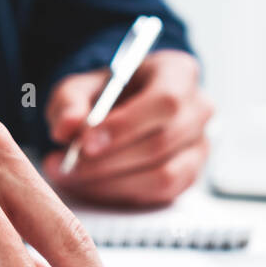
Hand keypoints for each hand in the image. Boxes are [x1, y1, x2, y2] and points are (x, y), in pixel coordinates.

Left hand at [42, 49, 213, 205]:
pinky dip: (119, 193)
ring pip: (162, 174)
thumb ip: (69, 102)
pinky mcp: (189, 175)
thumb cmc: (105, 95)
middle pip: (161, 142)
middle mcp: (198, 108)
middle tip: (66, 166)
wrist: (120, 111)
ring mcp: (199, 145)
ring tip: (70, 177)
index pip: (164, 101)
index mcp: (178, 72)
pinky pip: (159, 193)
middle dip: (108, 160)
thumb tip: (67, 127)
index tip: (85, 142)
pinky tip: (89, 185)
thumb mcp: (80, 87)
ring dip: (110, 182)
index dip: (125, 126)